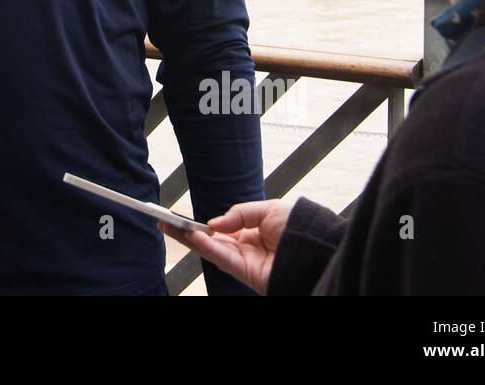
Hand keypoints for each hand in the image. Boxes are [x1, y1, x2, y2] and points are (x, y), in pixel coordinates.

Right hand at [159, 200, 294, 294]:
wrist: (321, 249)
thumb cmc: (300, 228)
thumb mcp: (267, 209)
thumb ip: (238, 214)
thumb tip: (213, 224)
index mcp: (253, 232)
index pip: (220, 229)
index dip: (200, 224)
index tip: (180, 218)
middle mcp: (246, 248)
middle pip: (209, 241)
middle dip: (185, 233)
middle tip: (163, 222)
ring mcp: (245, 262)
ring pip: (210, 251)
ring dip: (189, 240)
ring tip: (170, 227)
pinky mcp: (247, 274)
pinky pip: (222, 260)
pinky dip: (206, 248)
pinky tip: (194, 237)